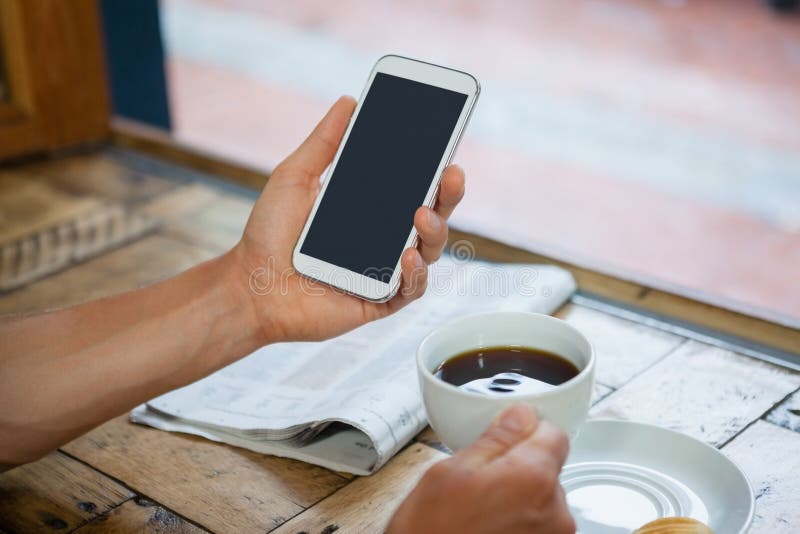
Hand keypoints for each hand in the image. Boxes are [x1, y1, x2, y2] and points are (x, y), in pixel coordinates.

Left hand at [228, 96, 464, 343]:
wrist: (250, 286)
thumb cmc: (269, 235)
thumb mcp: (295, 178)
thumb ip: (324, 142)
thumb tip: (349, 101)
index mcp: (371, 208)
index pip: (414, 185)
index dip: (435, 168)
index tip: (447, 143)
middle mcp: (384, 238)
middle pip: (433, 214)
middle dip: (449, 194)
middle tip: (452, 173)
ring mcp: (384, 270)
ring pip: (430, 251)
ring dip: (435, 231)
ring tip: (422, 214)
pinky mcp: (380, 301)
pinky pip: (412, 289)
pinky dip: (415, 274)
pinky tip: (407, 257)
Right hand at [388, 405, 574, 533]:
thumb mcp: (450, 472)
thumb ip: (495, 439)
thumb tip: (520, 415)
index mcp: (533, 478)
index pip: (554, 433)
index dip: (526, 431)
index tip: (503, 438)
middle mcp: (555, 511)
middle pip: (548, 467)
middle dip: (519, 467)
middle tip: (479, 482)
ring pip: (542, 498)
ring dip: (518, 498)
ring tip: (479, 512)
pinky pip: (538, 525)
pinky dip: (518, 523)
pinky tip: (488, 528)